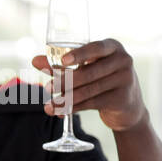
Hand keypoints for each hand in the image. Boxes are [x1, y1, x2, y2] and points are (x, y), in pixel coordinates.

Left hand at [31, 38, 148, 131]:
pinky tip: (60, 113)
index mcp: (112, 47)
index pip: (96, 48)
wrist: (127, 105)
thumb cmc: (101, 79)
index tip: (63, 61)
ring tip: (49, 106)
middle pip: (89, 72)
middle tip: (48, 88)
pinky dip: (74, 108)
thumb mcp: (86, 68)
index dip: (79, 54)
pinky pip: (93, 103)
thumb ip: (60, 64)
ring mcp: (125, 79)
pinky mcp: (122, 98)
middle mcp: (122, 60)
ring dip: (66, 99)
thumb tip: (34, 60)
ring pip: (90, 89)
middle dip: (66, 81)